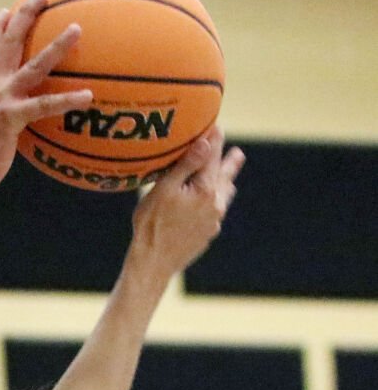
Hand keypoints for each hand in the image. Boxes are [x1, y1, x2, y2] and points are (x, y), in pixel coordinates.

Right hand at [0, 0, 94, 195]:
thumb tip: (7, 121)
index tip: (5, 10)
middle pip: (10, 42)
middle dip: (25, 15)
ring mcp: (1, 100)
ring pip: (33, 65)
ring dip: (56, 46)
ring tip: (76, 29)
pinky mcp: (10, 118)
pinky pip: (44, 106)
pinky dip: (67, 100)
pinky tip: (88, 97)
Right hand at [130, 125, 244, 277]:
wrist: (153, 265)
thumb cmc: (151, 226)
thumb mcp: (163, 190)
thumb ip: (186, 165)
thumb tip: (208, 141)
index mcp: (205, 189)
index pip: (212, 155)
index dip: (213, 138)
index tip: (216, 124)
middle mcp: (215, 204)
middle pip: (224, 176)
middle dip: (228, 162)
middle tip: (238, 154)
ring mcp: (213, 222)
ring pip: (223, 197)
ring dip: (225, 185)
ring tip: (229, 180)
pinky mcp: (206, 236)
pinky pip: (214, 214)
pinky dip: (213, 204)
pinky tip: (208, 208)